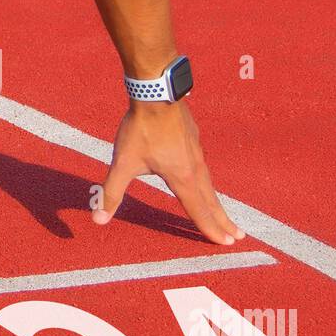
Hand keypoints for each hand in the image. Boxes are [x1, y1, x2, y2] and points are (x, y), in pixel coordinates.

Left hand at [94, 101, 244, 244]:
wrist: (156, 92)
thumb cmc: (140, 128)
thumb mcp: (122, 163)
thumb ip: (111, 193)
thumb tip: (98, 219)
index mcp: (182, 177)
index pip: (198, 210)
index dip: (210, 229)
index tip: (225, 243)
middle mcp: (195, 167)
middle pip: (211, 201)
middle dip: (223, 221)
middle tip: (237, 236)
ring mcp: (197, 152)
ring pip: (210, 184)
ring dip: (218, 202)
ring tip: (224, 215)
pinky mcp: (194, 139)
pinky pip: (204, 168)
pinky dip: (209, 183)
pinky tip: (204, 181)